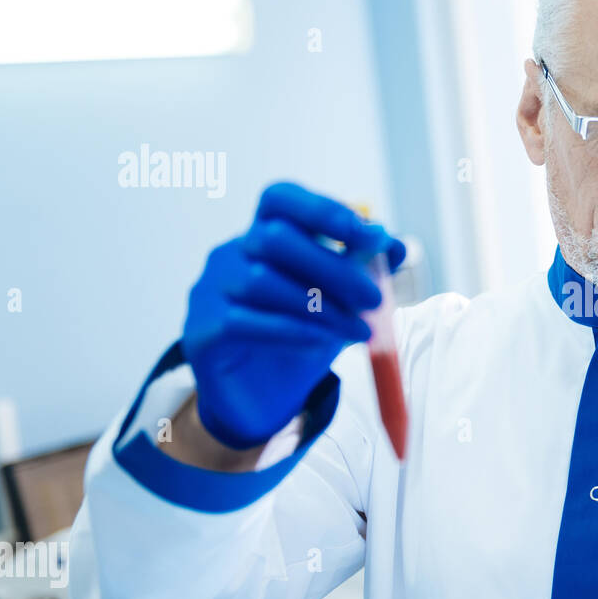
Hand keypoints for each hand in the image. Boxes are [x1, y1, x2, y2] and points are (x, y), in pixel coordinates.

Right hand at [181, 182, 404, 448]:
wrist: (261, 400)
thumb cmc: (301, 339)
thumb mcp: (340, 303)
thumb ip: (363, 273)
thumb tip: (395, 245)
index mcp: (262, 236)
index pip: (280, 198)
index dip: (323, 209)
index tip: (370, 236)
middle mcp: (230, 253)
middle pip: (275, 238)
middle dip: (333, 268)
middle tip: (375, 299)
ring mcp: (210, 289)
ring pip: (261, 280)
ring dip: (320, 306)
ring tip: (359, 331)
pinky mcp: (201, 329)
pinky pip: (244, 321)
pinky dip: (292, 329)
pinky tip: (324, 341)